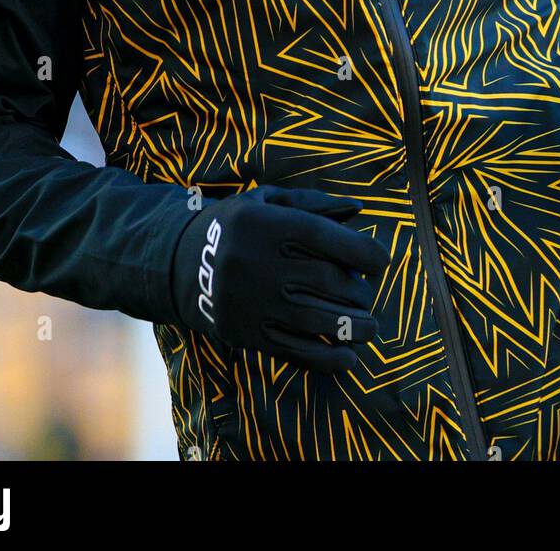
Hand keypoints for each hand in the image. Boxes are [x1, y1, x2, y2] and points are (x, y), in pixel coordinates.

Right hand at [170, 184, 390, 372]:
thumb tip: (358, 209)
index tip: (381, 262)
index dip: (364, 252)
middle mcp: (259, 262)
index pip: (328, 237)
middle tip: (368, 296)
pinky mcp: (246, 333)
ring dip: (353, 327)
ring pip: (317, 319)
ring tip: (369, 327)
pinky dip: (327, 358)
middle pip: (327, 280)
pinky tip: (349, 357)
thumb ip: (312, 204)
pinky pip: (295, 351)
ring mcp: (252, 301)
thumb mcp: (267, 202)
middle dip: (360, 292)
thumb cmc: (237, 226)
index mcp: (266, 223)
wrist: (179, 263)